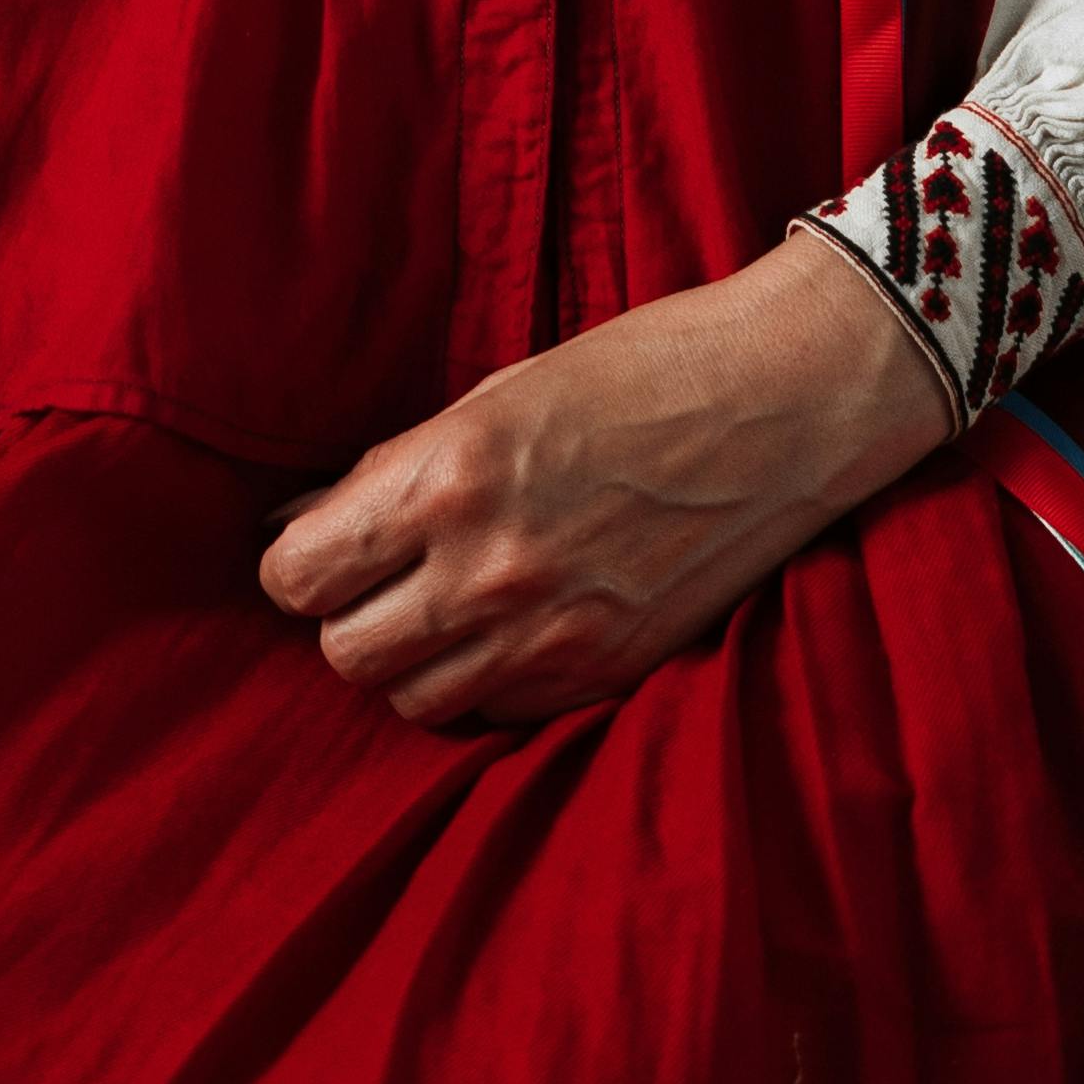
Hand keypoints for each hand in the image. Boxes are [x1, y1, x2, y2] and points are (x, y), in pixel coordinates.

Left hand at [256, 230, 950, 730]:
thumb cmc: (640, 369)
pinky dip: (484, 684)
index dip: (298, 563)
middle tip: (379, 578)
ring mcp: (550, 634)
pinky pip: (496, 714)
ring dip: (412, 659)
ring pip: (414, 701)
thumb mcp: (495, 395)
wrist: (785, 399)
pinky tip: (510, 628)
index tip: (319, 547)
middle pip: (345, 655)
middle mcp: (486, 570)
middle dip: (346, 617)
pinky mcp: (606, 673)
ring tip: (444, 605)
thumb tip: (304, 519)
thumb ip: (400, 469)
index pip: (300, 575)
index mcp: (447, 477)